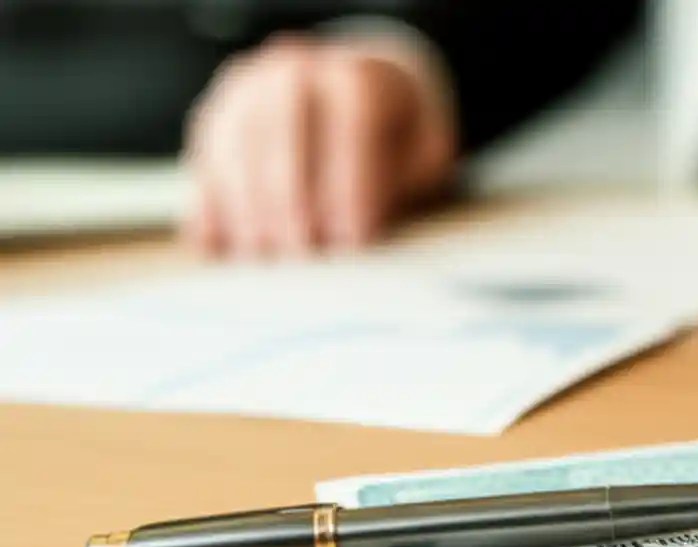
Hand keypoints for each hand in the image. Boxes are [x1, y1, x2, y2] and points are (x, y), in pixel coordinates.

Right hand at [183, 34, 456, 258]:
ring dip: (245, 206)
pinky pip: (202, 161)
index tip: (354, 237)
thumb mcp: (424, 153)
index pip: (351, 124)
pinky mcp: (214, 117)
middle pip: (281, 130)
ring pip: (233, 144)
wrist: (357, 95)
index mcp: (355, 75)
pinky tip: (219, 247)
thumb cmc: (395, 137)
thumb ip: (408, 180)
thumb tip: (365, 224)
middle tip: (302, 252)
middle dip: (290, 199)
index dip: (352, 185)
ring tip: (265, 256)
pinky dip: (208, 206)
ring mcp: (246, 90)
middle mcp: (294, 70)